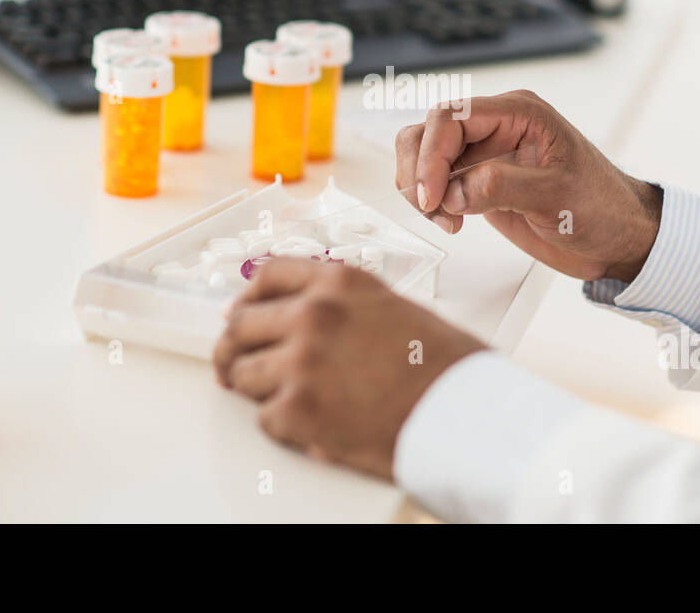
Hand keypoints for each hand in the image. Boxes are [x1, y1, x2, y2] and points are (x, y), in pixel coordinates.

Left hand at [213, 259, 485, 479]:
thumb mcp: (392, 308)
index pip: (268, 275)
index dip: (248, 297)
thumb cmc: (443, 367)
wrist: (463, 413)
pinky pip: (263, 416)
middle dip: (237, 346)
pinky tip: (306, 424)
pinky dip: (280, 424)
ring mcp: (300, 360)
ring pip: (242, 371)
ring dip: (254, 386)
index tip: (241, 310)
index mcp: (339, 283)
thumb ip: (344, 306)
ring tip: (276, 397)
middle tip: (236, 363)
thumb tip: (304, 317)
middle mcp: (313, 314)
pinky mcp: (296, 408)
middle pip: (242, 323)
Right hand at [395, 90, 662, 280]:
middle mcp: (497, 125)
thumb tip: (452, 190)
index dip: (432, 154)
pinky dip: (430, 201)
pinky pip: (435, 180)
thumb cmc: (602, 208)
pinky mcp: (478, 180)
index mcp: (520, 113)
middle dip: (420, 170)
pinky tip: (451, 221)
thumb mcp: (556, 197)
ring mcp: (485, 153)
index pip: (452, 116)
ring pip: (424, 153)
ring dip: (420, 186)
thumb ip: (502, 187)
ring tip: (444, 219)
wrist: (618, 238)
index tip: (431, 196)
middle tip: (432, 210)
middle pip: (429, 131)